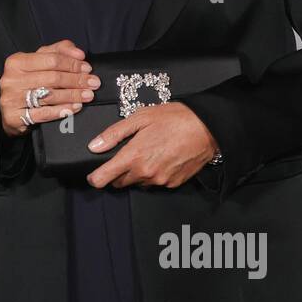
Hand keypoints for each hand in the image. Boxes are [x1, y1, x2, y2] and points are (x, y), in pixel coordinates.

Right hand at [0, 39, 99, 135]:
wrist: (9, 111)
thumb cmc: (27, 84)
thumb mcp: (39, 63)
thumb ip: (58, 52)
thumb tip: (78, 53)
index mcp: (17, 61)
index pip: (51, 59)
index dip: (72, 64)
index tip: (87, 68)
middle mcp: (11, 79)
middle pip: (53, 77)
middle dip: (76, 80)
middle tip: (93, 83)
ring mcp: (11, 98)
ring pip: (50, 95)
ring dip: (73, 95)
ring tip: (88, 95)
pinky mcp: (14, 117)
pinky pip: (44, 113)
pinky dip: (63, 110)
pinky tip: (75, 107)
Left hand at [85, 101, 218, 189]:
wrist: (208, 128)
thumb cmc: (174, 119)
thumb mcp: (140, 117)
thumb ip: (114, 134)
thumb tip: (94, 146)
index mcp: (133, 156)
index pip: (103, 178)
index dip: (95, 178)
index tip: (93, 175)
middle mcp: (145, 173)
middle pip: (120, 183)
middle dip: (118, 172)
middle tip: (127, 155)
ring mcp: (160, 180)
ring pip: (138, 183)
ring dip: (137, 173)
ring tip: (148, 153)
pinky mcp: (173, 183)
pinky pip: (156, 183)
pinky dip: (154, 174)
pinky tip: (162, 158)